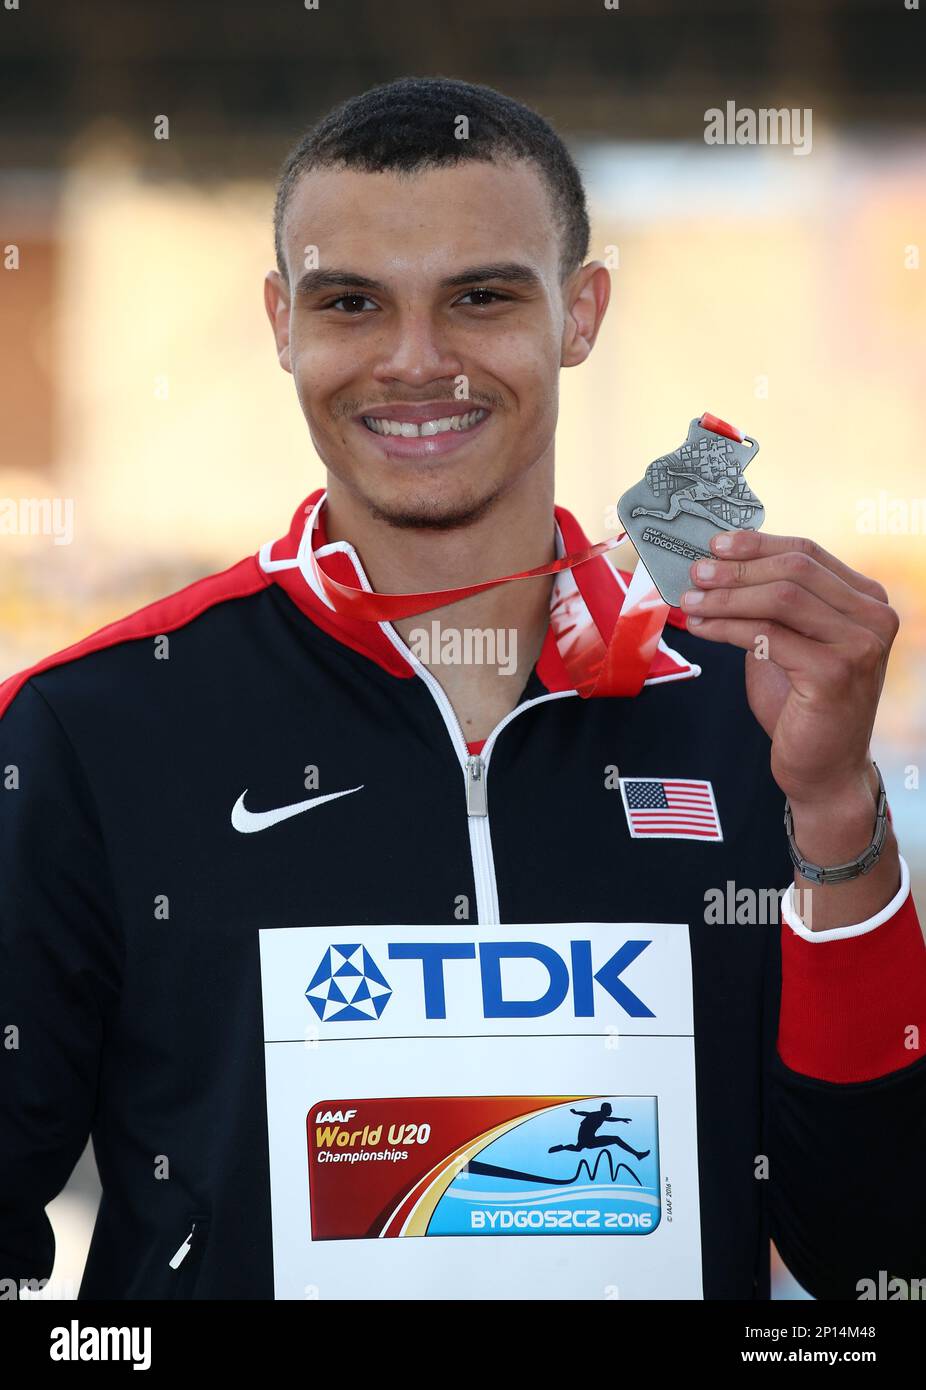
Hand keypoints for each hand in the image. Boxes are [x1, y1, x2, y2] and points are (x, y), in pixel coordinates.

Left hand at [680, 531, 899, 810]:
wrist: (824, 768)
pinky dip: (728, 627)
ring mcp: (859, 644)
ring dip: (727, 596)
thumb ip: (771, 605)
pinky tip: (703, 627)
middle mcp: (873, 617)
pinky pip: (768, 635)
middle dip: (737, 568)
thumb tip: (718, 568)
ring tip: (691, 601)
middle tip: (696, 573)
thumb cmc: (804, 705)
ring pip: (781, 599)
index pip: (808, 552)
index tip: (716, 544)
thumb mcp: (790, 641)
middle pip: (794, 569)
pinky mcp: (835, 672)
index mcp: (867, 600)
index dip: (758, 544)